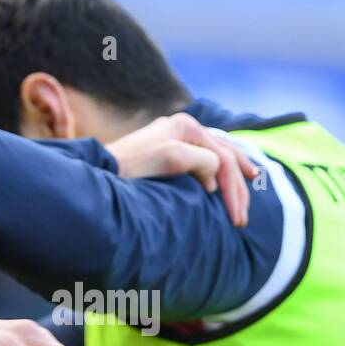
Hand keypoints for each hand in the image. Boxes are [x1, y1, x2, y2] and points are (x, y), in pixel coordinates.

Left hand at [105, 113, 258, 226]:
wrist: (100, 171)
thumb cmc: (133, 166)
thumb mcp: (172, 158)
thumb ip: (204, 160)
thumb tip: (216, 175)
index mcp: (186, 126)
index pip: (223, 158)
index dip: (233, 190)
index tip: (235, 219)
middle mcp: (183, 127)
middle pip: (224, 157)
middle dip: (237, 189)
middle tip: (242, 219)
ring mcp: (175, 138)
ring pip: (217, 158)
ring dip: (233, 180)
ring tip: (244, 200)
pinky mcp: (167, 151)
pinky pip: (204, 160)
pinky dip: (219, 174)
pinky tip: (224, 184)